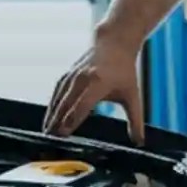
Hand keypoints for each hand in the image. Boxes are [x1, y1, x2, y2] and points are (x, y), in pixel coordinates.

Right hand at [44, 24, 146, 143]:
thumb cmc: (124, 71)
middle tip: (50, 142)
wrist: (114, 44)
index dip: (71, 121)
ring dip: (51, 116)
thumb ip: (135, 120)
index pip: (81, 106)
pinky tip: (49, 119)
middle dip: (57, 123)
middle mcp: (82, 79)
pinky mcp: (67, 74)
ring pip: (58, 99)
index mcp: (98, 83)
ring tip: (46, 134)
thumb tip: (139, 142)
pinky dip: (51, 106)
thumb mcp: (133, 95)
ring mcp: (72, 75)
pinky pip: (56, 93)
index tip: (63, 136)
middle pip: (65, 105)